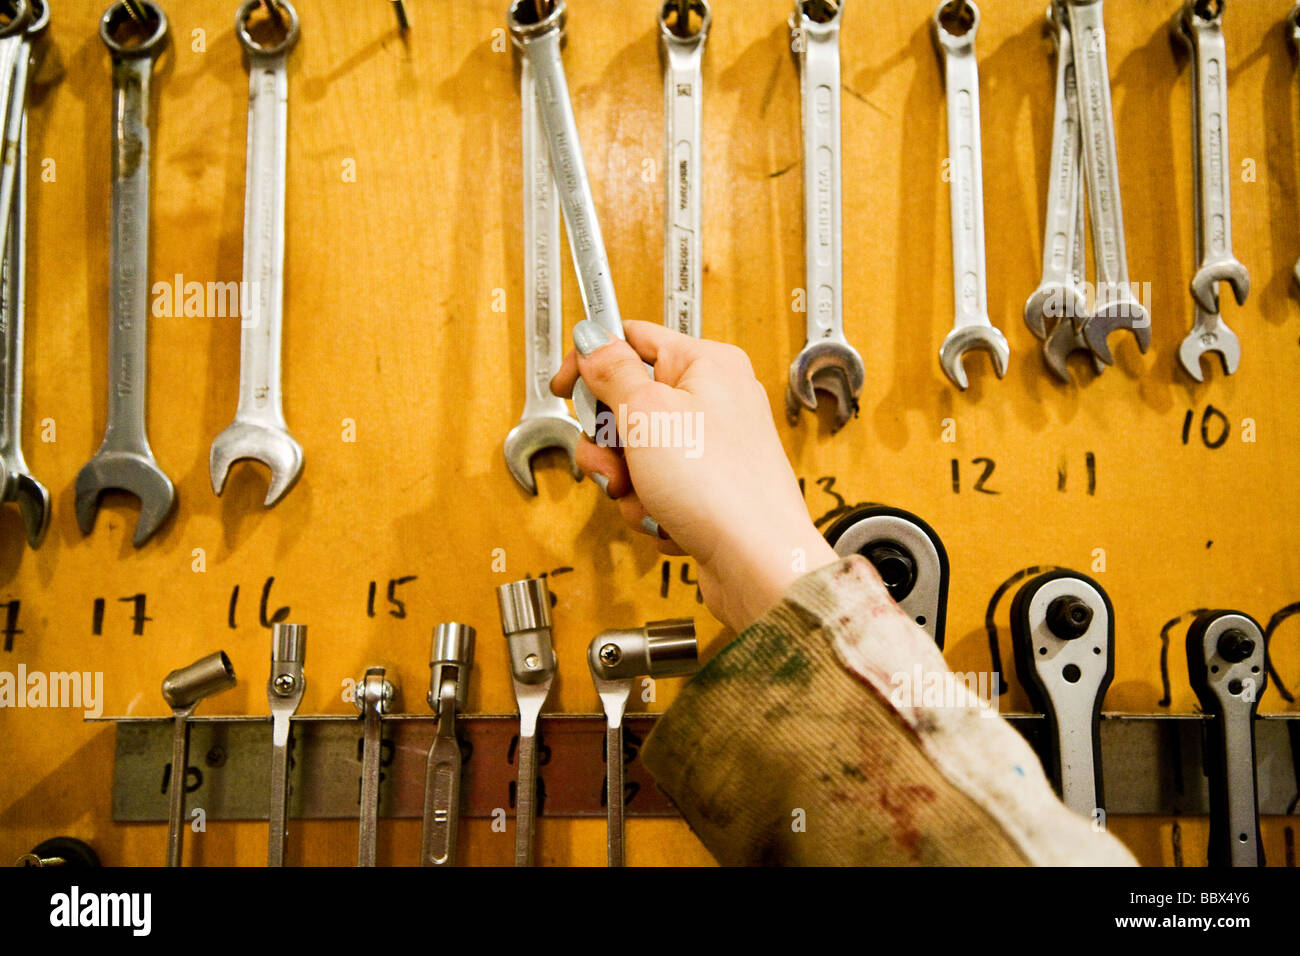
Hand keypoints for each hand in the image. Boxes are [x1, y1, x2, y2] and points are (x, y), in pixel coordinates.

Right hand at [550, 320, 838, 631]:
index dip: (592, 362)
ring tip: (646, 498)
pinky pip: (655, 486)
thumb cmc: (718, 485)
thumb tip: (592, 338)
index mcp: (706, 363)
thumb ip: (612, 371)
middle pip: (628, 403)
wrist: (755, 561)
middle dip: (610, 442)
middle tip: (615, 461)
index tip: (565, 388)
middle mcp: (714, 399)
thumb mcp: (647, 412)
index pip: (633, 339)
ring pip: (636, 452)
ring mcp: (711, 445)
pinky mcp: (707, 486)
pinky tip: (666, 518)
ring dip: (628, 482)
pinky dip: (650, 506)